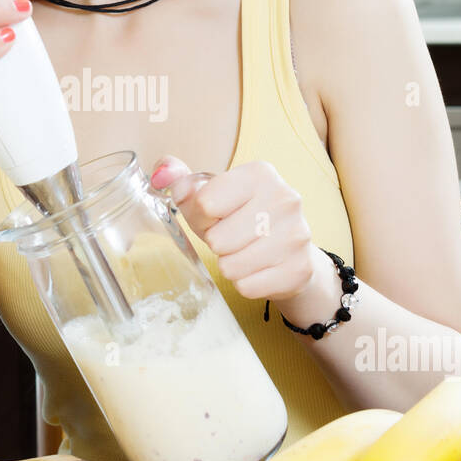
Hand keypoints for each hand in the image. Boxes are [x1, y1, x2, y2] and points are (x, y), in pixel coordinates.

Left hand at [150, 154, 324, 305]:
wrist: (289, 249)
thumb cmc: (243, 218)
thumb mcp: (213, 195)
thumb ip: (183, 182)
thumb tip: (162, 174)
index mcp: (260, 173)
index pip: (204, 204)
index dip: (201, 217)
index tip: (216, 217)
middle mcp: (285, 200)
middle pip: (217, 240)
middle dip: (217, 243)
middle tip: (233, 237)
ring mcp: (296, 236)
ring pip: (230, 267)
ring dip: (229, 265)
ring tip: (245, 252)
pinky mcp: (299, 270)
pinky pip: (247, 287)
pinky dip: (246, 283)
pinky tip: (258, 269)